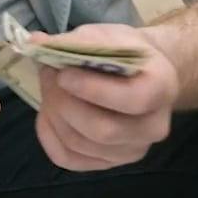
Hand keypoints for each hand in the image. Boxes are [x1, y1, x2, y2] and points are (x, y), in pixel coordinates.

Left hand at [30, 23, 178, 171]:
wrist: (139, 74)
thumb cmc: (122, 51)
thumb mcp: (105, 35)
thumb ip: (74, 41)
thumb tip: (35, 42)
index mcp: (161, 88)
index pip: (132, 100)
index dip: (92, 89)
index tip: (63, 74)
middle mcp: (153, 127)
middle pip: (102, 130)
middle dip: (64, 103)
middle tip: (48, 76)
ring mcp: (132, 150)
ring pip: (81, 144)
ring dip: (53, 115)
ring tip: (48, 90)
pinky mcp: (109, 162)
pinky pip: (69, 158)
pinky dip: (48, 136)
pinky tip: (47, 113)